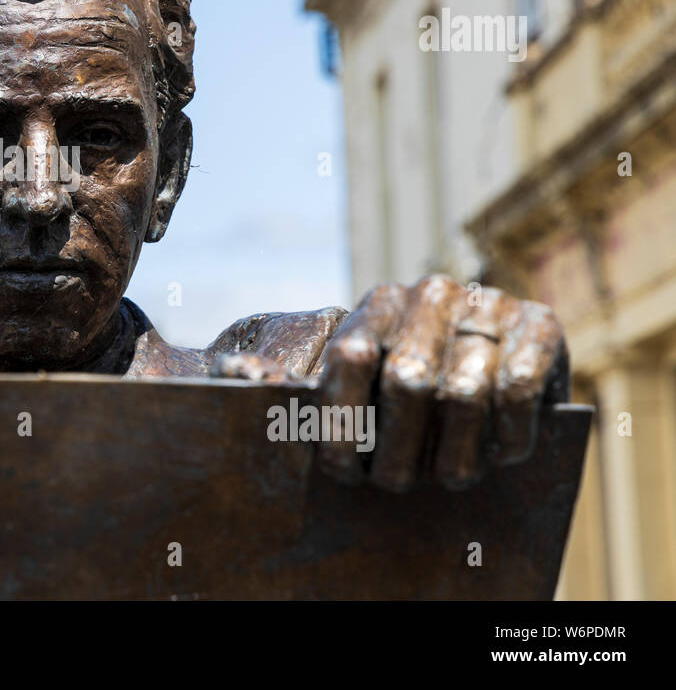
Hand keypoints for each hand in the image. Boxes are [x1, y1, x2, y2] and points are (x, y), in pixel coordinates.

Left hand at [316, 275, 567, 490]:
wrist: (498, 354)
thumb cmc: (405, 385)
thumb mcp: (355, 379)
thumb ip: (299, 385)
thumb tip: (237, 377)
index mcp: (379, 305)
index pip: (350, 358)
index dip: (344, 421)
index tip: (343, 470)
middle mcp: (431, 295)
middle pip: (409, 383)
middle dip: (398, 449)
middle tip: (395, 483)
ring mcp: (487, 305)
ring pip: (465, 394)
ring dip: (454, 455)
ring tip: (444, 477)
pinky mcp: (540, 324)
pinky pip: (518, 391)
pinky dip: (506, 436)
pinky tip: (497, 455)